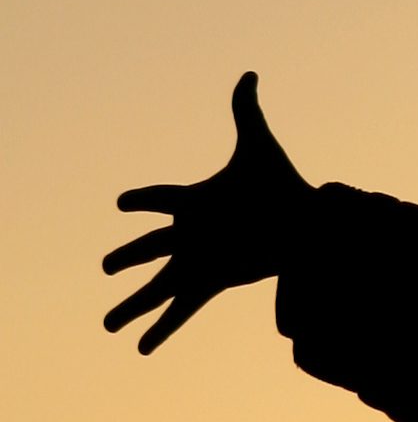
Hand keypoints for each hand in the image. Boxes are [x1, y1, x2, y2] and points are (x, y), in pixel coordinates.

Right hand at [105, 73, 315, 352]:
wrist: (309, 223)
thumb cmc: (283, 186)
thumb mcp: (258, 145)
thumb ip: (247, 110)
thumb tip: (250, 72)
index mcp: (197, 202)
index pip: (162, 199)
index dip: (142, 200)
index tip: (120, 202)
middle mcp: (194, 235)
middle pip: (150, 247)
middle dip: (127, 257)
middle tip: (105, 266)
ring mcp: (201, 261)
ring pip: (158, 285)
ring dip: (133, 305)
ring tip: (108, 325)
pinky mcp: (213, 282)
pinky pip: (181, 309)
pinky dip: (162, 329)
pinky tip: (143, 348)